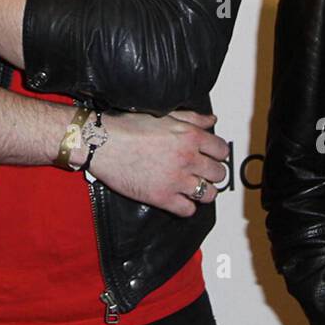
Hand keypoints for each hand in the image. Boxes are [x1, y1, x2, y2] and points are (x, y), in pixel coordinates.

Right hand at [86, 111, 228, 216]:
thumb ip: (192, 118)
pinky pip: (187, 210)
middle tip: (202, 172)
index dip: (217, 154)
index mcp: (189, 136)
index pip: (222, 150)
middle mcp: (187, 158)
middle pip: (218, 173)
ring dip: (203, 191)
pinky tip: (179, 199)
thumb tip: (211, 120)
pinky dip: (186, 206)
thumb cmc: (129, 126)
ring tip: (193, 187)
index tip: (211, 156)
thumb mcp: (165, 114)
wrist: (102, 142)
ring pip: (208, 194)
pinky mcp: (162, 197)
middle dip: (212, 173)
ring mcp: (176, 179)